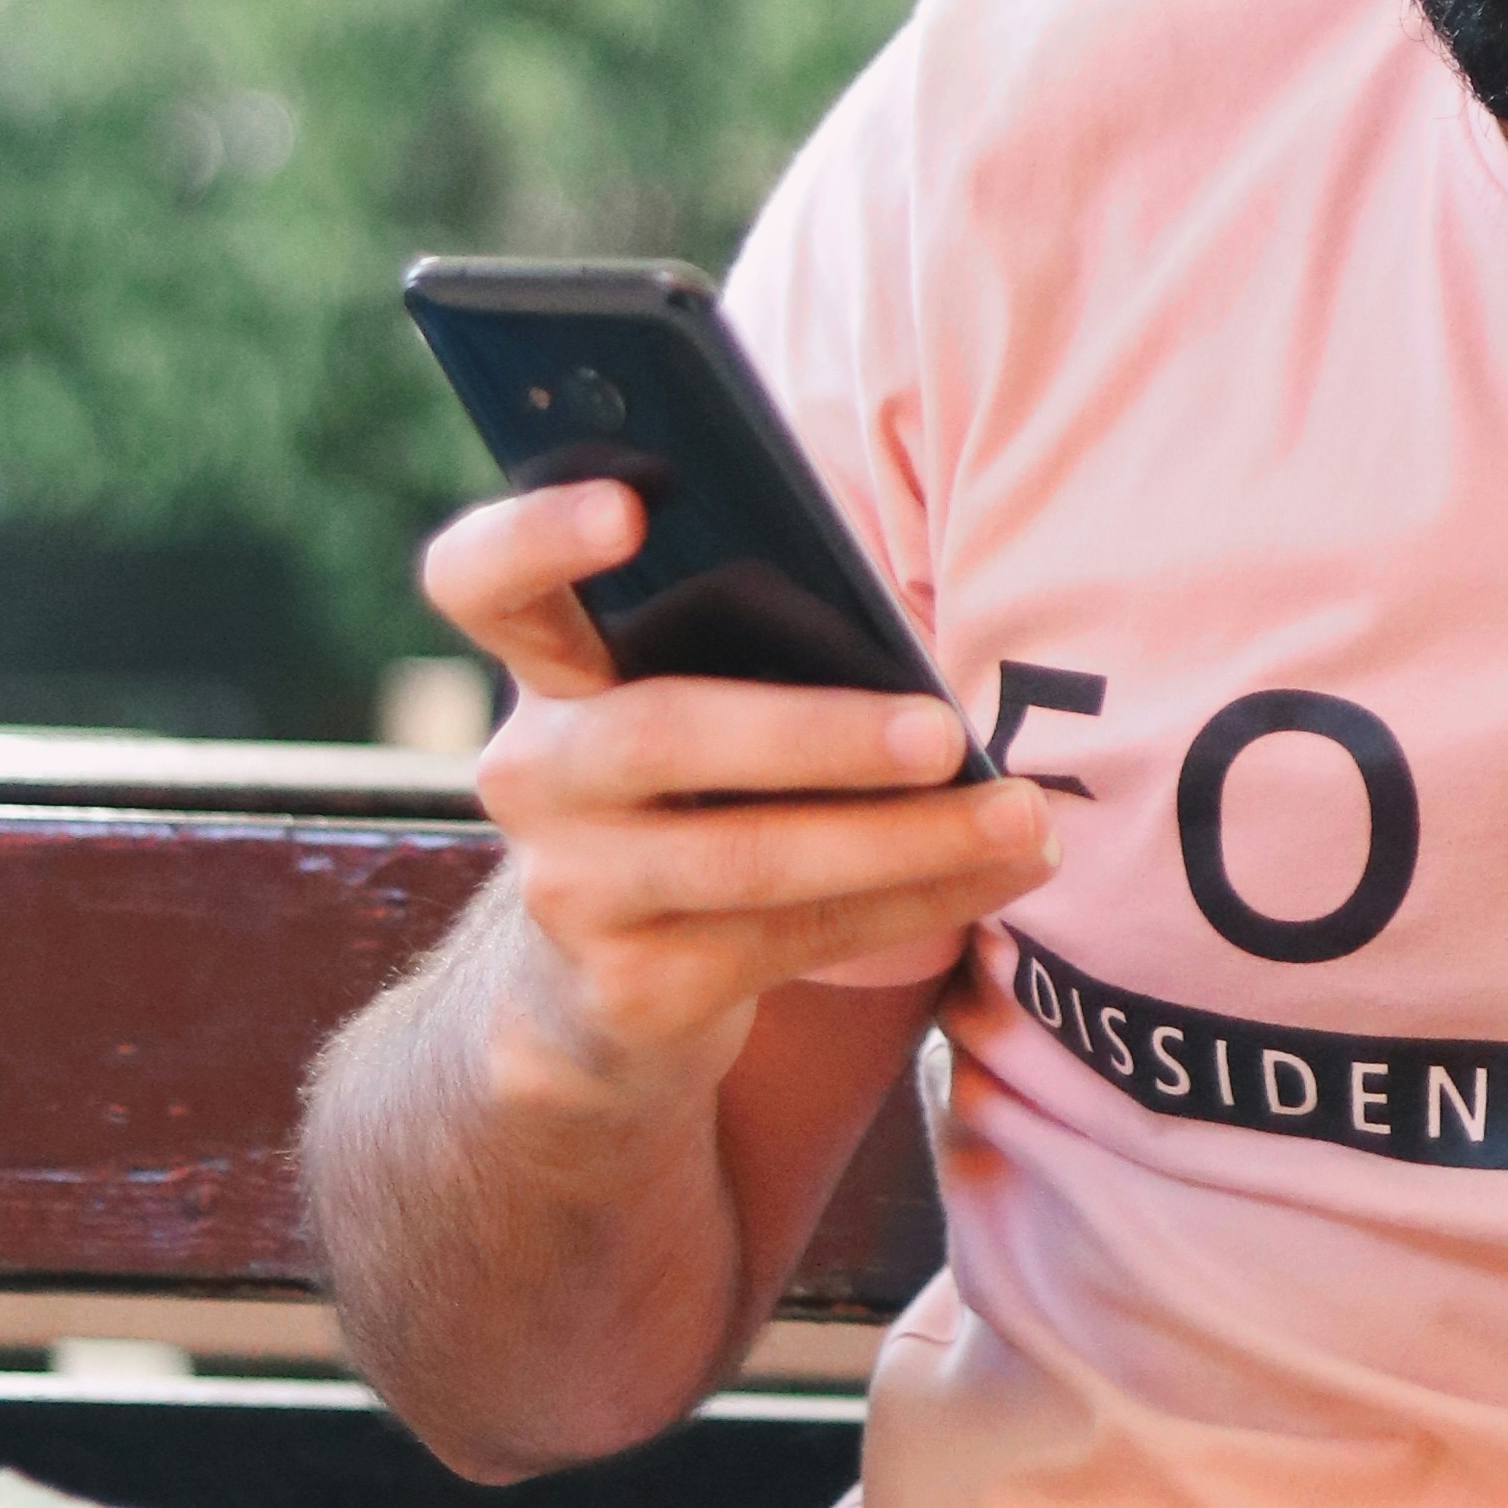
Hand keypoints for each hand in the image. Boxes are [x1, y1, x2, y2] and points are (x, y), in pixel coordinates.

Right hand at [421, 481, 1056, 1111]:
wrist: (596, 998)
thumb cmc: (688, 791)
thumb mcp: (682, 700)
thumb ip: (741, 644)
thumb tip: (899, 629)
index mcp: (547, 668)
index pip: (482, 579)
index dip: (535, 536)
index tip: (629, 509)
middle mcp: (535, 773)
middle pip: (661, 732)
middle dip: (818, 734)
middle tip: (945, 731)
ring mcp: (573, 890)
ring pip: (750, 858)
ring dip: (908, 839)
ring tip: (1024, 816)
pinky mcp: (633, 991)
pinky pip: (795, 939)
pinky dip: (918, 902)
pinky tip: (1003, 871)